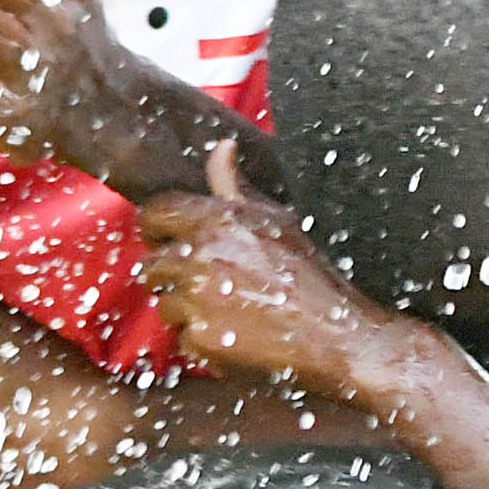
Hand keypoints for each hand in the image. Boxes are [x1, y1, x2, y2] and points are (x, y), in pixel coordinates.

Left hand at [136, 141, 391, 391]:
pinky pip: (183, 339)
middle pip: (152, 264)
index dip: (158, 227)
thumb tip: (222, 147)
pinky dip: (204, 341)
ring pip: (165, 304)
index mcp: (217, 220)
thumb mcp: (276, 221)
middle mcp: (201, 256)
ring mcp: (198, 301)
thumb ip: (234, 187)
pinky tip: (237, 336)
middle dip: (172, 274)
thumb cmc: (311, 277)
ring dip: (188, 310)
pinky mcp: (202, 340)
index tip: (165, 238)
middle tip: (207, 284)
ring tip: (230, 311)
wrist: (337, 337)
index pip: (156, 212)